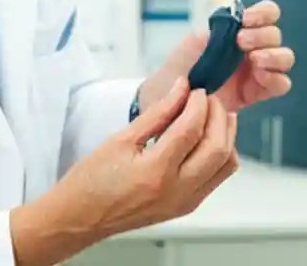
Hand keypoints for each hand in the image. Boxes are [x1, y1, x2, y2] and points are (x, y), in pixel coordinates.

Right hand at [10, 78, 237, 264]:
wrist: (80, 218)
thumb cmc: (92, 180)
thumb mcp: (121, 139)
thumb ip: (157, 113)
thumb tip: (181, 88)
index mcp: (156, 171)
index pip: (191, 130)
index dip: (198, 103)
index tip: (195, 88)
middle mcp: (176, 191)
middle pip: (217, 148)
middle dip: (218, 116)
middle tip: (207, 98)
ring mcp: (184, 202)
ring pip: (226, 165)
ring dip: (226, 136)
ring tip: (212, 116)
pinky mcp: (186, 207)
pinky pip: (217, 178)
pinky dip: (219, 154)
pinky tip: (206, 138)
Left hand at [139, 0, 293, 114]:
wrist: (172, 92)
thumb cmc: (181, 63)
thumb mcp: (196, 39)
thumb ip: (220, 28)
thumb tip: (238, 22)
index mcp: (242, 29)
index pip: (268, 13)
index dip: (263, 13)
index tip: (245, 19)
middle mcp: (254, 47)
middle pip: (276, 35)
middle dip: (261, 35)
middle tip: (240, 41)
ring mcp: (258, 70)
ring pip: (285, 58)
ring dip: (273, 55)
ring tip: (255, 59)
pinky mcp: (258, 92)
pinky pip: (281, 84)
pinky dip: (275, 77)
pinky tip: (259, 76)